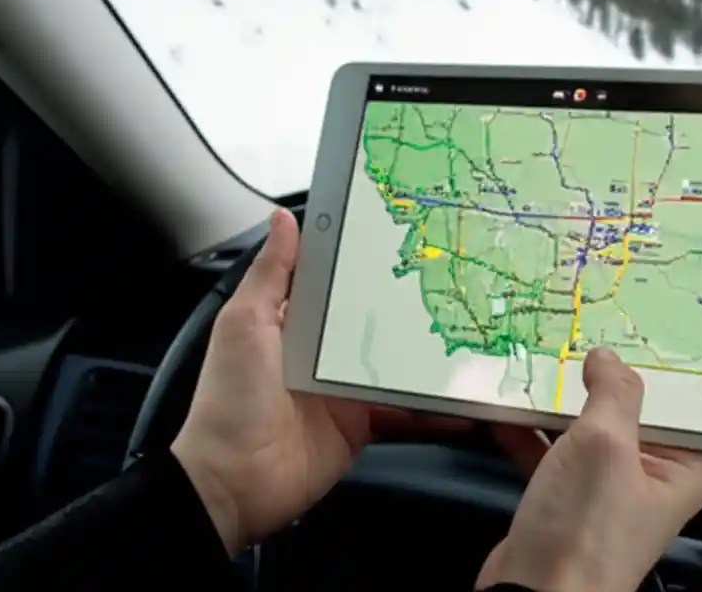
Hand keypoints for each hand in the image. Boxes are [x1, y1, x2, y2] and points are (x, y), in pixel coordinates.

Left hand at [171, 208, 468, 555]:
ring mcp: (345, 390)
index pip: (334, 281)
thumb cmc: (229, 399)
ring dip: (430, 356)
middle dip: (411, 303)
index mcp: (293, 321)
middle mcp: (322, 351)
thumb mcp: (244, 324)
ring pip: (397, 364)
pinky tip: (465, 407)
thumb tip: (283, 219)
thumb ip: (271, 273)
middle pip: (375, 320)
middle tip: (457, 278)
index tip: (402, 232)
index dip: (363, 259)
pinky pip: (406, 416)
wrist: (233, 482)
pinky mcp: (361, 426)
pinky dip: (436, 415)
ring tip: (472, 336)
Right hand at [478, 348, 701, 591]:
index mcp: (681, 471)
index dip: (678, 374)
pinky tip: (508, 406)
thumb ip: (613, 393)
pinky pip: (551, 454)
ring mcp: (603, 492)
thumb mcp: (606, 444)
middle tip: (594, 334)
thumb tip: (608, 358)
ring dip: (566, 401)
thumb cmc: (585, 529)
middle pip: (637, 417)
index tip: (657, 335)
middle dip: (612, 378)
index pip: (694, 413)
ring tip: (547, 360)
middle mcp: (648, 480)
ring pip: (589, 433)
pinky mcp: (562, 502)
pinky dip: (531, 431)